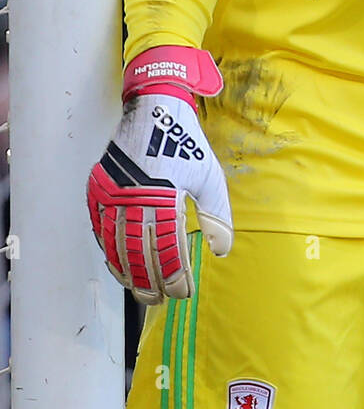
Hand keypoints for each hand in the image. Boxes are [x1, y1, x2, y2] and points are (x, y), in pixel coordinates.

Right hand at [87, 46, 232, 303]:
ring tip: (141, 291)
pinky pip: (100, 229)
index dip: (175, 275)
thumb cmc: (187, 143)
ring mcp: (112, 193)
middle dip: (151, 281)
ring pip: (117, 245)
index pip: (168, 248)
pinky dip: (109, 251)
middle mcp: (134, 196)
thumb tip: (221, 251)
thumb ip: (217, 215)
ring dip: (128, 273)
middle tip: (160, 300)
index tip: (183, 292)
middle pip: (139, 253)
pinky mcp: (98, 188)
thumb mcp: (210, 176)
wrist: (155, 108)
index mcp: (165, 194)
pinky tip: (119, 267)